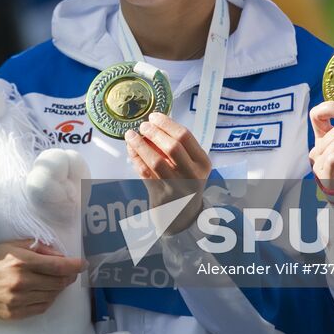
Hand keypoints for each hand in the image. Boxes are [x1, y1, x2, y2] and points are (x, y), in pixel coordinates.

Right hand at [0, 240, 85, 319]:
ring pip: (52, 295)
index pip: (58, 266)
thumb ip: (36, 247)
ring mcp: (18, 300)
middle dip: (68, 277)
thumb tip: (58, 254)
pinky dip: (48, 299)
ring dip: (58, 288)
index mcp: (21, 261)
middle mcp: (21, 282)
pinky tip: (44, 292)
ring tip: (55, 281)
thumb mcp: (9, 245)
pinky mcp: (15, 314)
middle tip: (69, 272)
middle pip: (59, 282)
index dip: (75, 265)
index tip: (83, 264)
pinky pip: (42, 307)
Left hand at [125, 112, 209, 233]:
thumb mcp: (191, 165)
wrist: (183, 216)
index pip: (185, 136)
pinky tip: (130, 149)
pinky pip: (144, 173)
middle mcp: (192, 175)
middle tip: (143, 125)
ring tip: (131, 135)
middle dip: (154, 132)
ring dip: (140, 145)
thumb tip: (155, 122)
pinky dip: (135, 158)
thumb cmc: (186, 183)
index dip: (167, 123)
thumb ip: (178, 147)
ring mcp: (176, 187)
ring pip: (156, 161)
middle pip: (172, 147)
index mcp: (203, 163)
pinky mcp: (160, 196)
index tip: (154, 116)